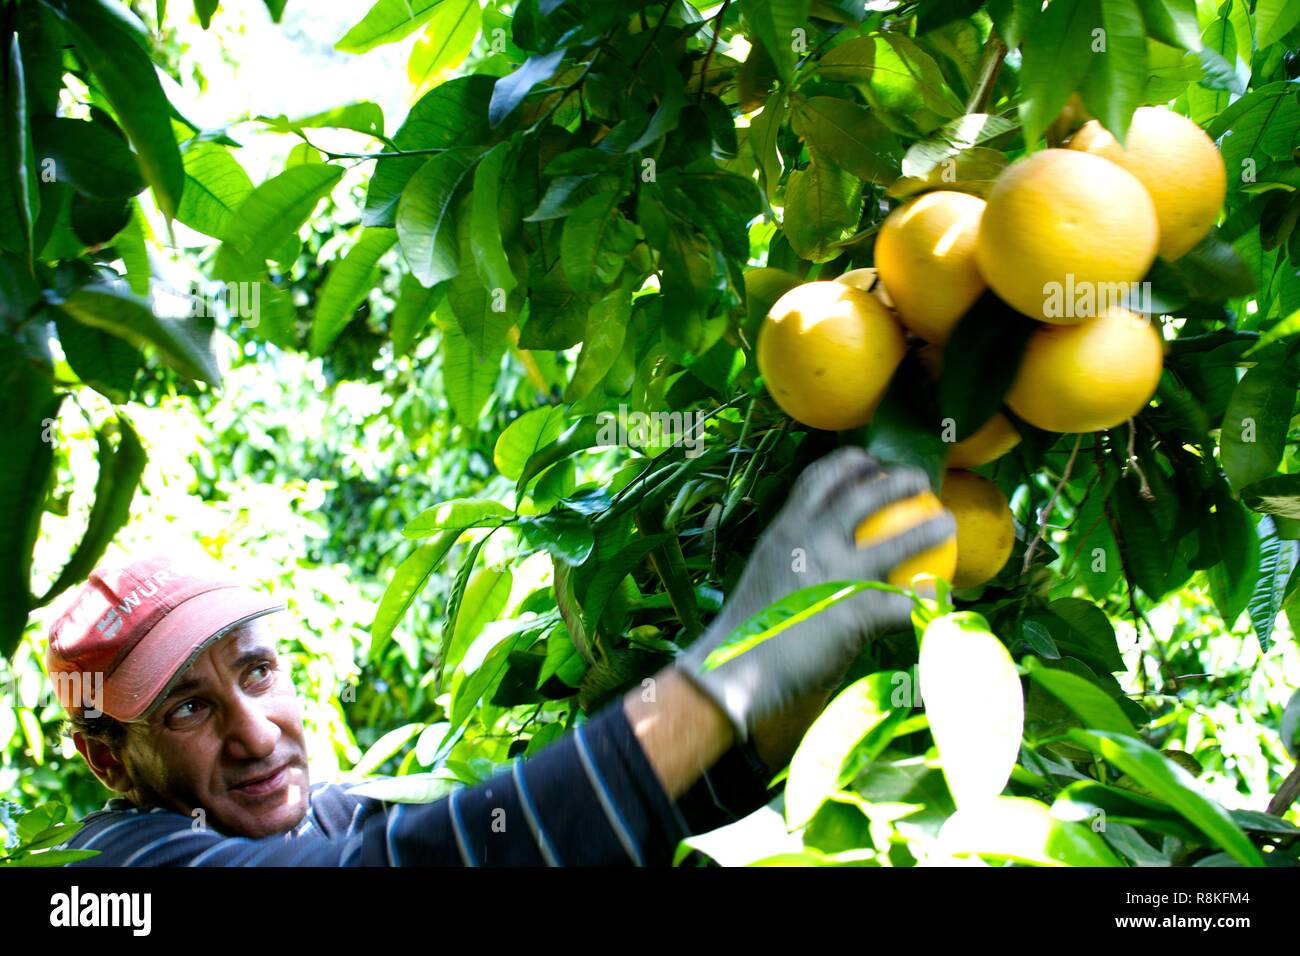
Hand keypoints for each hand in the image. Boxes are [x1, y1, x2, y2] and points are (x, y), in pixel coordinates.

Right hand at [676, 447, 954, 741]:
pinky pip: (904, 602)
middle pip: (865, 496)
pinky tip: (941, 599)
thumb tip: (817, 549)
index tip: (869, 462)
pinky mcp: (857, 613)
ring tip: (947, 522)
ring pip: (898, 541)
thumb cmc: (750, 625)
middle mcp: (812, 541)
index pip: (820, 478)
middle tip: (919, 480)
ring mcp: (837, 574)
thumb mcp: (768, 570)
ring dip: (929, 530)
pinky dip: (926, 599)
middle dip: (898, 480)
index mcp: (787, 528)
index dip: (850, 464)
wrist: (737, 669)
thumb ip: (794, 553)